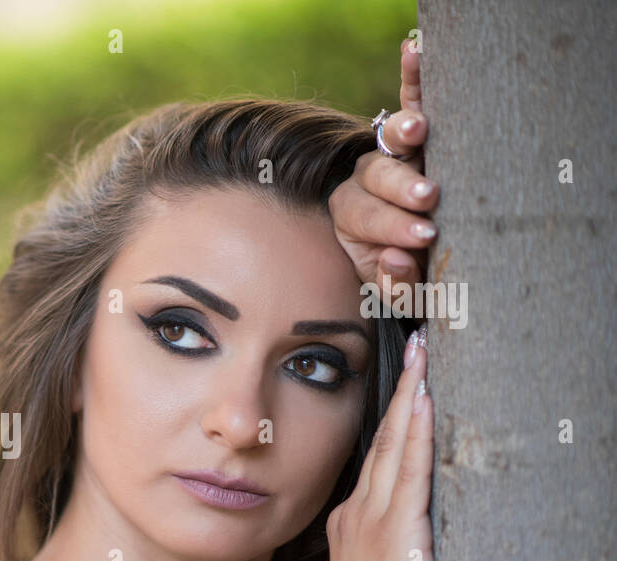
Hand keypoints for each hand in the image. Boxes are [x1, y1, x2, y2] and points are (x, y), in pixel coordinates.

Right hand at [324, 325, 433, 560]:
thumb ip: (381, 552)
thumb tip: (400, 536)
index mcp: (348, 524)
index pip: (375, 458)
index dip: (392, 416)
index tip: (408, 379)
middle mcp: (356, 515)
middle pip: (383, 440)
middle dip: (403, 390)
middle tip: (418, 345)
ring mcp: (374, 522)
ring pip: (395, 446)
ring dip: (413, 398)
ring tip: (426, 356)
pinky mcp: (399, 536)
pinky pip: (409, 473)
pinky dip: (417, 433)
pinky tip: (427, 403)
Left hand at [327, 37, 437, 313]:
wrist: (425, 263)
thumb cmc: (410, 277)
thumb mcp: (399, 291)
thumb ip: (395, 282)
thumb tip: (396, 259)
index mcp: (351, 218)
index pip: (361, 216)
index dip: (388, 226)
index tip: (421, 238)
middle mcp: (365, 181)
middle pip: (374, 177)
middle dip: (400, 189)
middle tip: (428, 198)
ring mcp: (391, 155)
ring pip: (392, 139)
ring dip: (405, 131)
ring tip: (420, 131)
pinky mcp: (417, 136)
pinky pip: (413, 99)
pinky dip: (414, 75)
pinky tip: (414, 49)